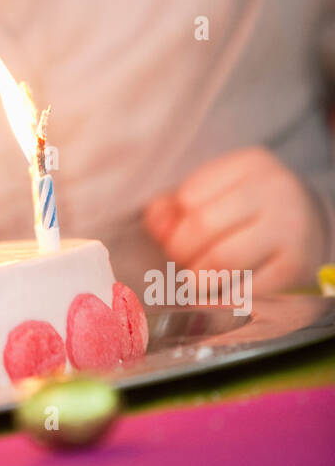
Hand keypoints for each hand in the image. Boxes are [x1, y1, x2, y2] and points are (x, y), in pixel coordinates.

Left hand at [144, 147, 327, 295]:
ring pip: (221, 260)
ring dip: (198, 279)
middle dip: (181, 251)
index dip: (173, 223)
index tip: (173, 236)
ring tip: (198, 281)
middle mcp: (276, 189)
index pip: (190, 194)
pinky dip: (220, 300)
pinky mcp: (296, 269)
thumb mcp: (218, 196)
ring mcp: (291, 229)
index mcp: (251, 165)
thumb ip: (176, 207)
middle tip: (182, 262)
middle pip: (203, 224)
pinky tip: (218, 297)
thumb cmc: (249, 214)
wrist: (311, 234)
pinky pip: (243, 292)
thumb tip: (154, 223)